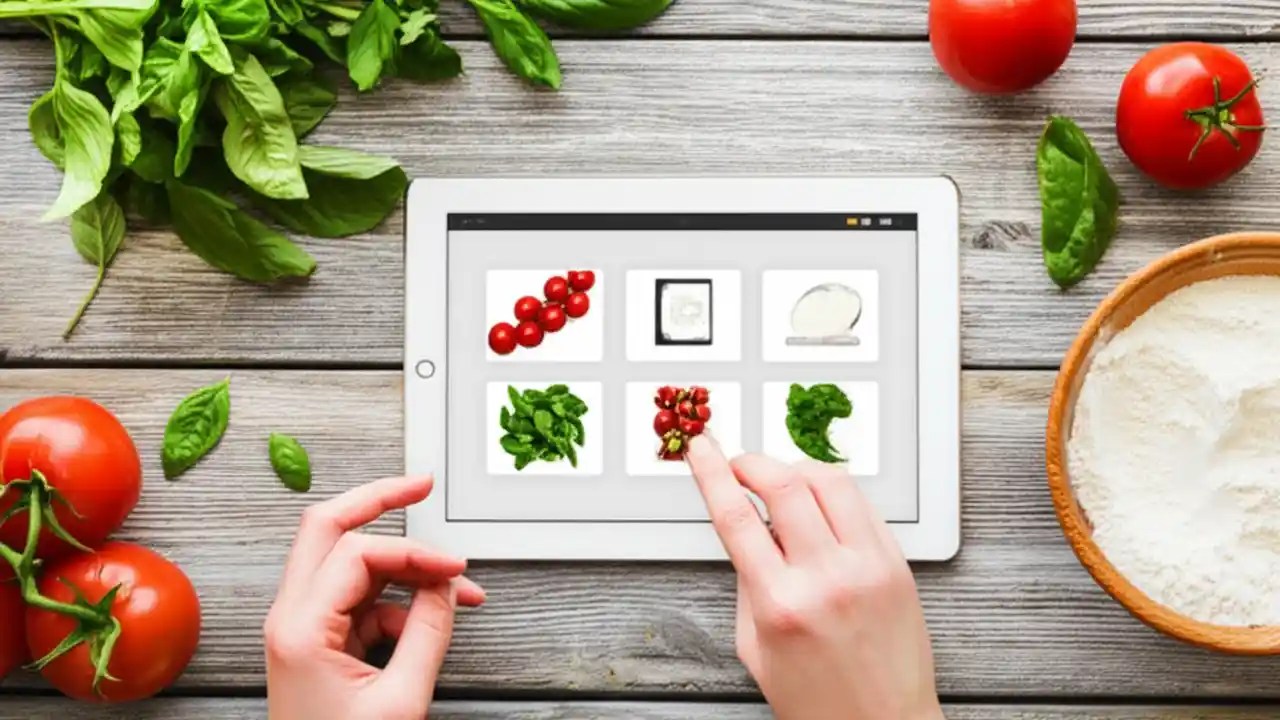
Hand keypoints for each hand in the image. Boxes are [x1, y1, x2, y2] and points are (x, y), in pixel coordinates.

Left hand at [264, 475, 484, 719]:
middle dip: (378, 502)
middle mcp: (291, 618)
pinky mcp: (319, 643)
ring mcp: (302, 629)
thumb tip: (446, 584)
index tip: (455, 569)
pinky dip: (400, 601)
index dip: (413, 552)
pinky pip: (361, 599)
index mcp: (298, 629)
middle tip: (420, 483)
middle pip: (327, 529)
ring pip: (349, 564)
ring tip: (455, 585)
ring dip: (402, 566)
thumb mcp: (400, 700)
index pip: (357, 554)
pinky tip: (434, 617)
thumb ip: (428, 631)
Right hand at [687, 438, 942, 719]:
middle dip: (752, 462)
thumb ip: (748, 585)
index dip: (712, 473)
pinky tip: (820, 504)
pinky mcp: (897, 565)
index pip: (735, 517)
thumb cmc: (820, 703)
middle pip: (784, 485)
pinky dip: (834, 493)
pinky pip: (862, 506)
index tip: (701, 450)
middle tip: (738, 464)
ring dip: (796, 469)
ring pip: (830, 481)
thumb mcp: (756, 649)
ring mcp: (868, 568)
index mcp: (781, 604)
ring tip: (781, 481)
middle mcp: (827, 579)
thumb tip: (747, 533)